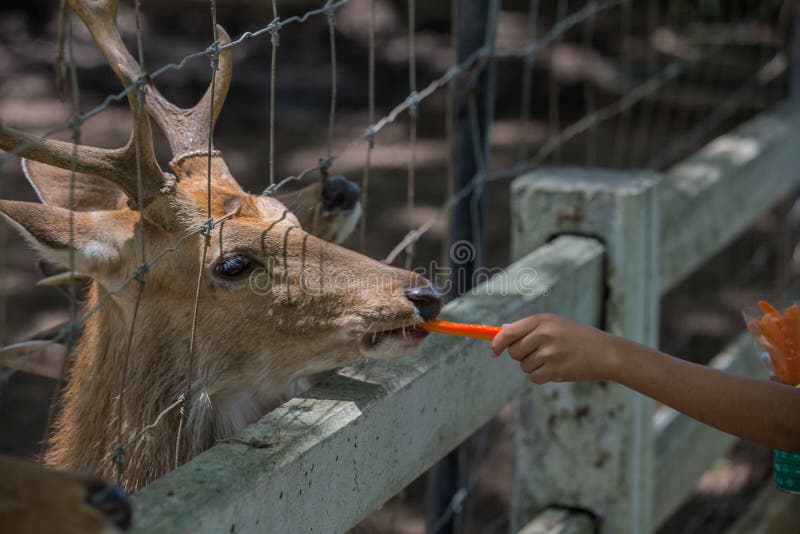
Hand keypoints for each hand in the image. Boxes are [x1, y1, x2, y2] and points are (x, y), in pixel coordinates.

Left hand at [490, 314, 618, 383]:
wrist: (605, 352)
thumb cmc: (577, 337)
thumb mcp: (555, 324)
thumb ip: (528, 327)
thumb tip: (502, 330)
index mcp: (541, 320)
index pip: (508, 333)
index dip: (497, 343)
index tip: (493, 351)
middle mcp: (544, 334)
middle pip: (514, 352)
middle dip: (520, 355)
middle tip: (538, 353)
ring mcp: (550, 353)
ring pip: (524, 366)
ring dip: (533, 366)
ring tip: (553, 359)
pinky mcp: (555, 370)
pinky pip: (534, 377)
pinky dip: (540, 376)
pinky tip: (555, 369)